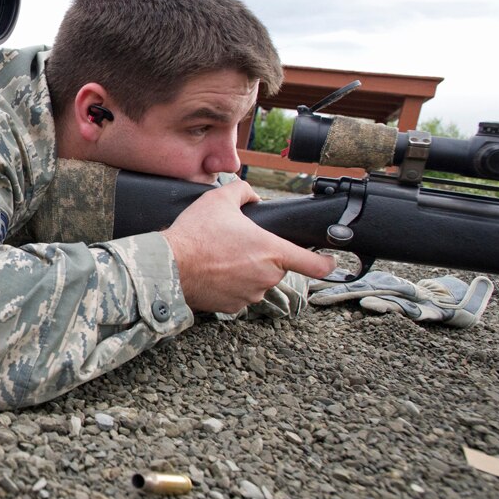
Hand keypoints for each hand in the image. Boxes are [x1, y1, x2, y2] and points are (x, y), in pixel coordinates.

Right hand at [164, 180, 335, 312]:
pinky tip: (214, 273)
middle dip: (264, 257)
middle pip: (278, 268)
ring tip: (221, 258)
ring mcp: (250, 295)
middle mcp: (267, 276)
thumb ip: (244, 191)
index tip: (329, 261)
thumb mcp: (220, 198)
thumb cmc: (196, 234)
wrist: (170, 266)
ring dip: (247, 272)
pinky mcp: (233, 307)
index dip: (326, 263)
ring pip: (258, 282)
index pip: (315, 265)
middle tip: (239, 245)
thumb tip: (253, 196)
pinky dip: (231, 285)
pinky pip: (240, 294)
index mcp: (272, 251)